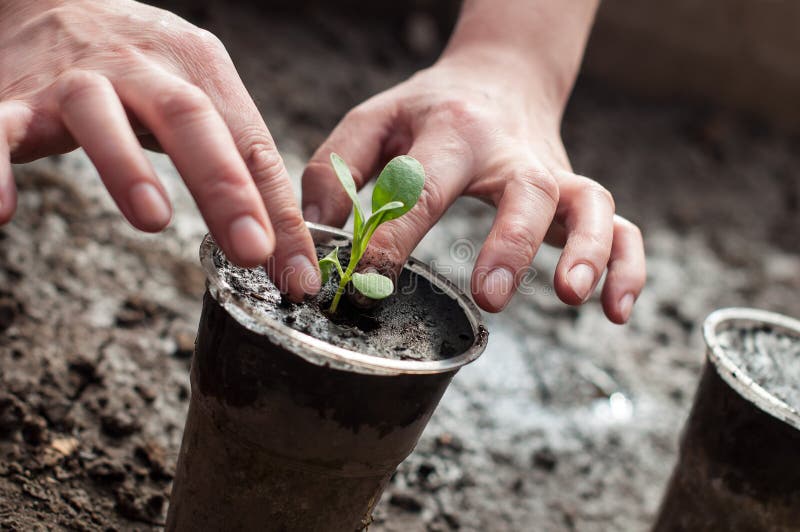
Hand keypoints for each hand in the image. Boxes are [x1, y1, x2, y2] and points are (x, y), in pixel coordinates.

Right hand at [0, 0, 319, 298]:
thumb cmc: (142, 71)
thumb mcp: (202, 104)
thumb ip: (241, 173)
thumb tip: (283, 256)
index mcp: (201, 72)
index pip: (251, 146)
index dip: (279, 214)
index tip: (297, 276)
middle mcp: (143, 68)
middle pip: (190, 119)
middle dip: (225, 186)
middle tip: (252, 250)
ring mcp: (77, 79)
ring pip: (99, 114)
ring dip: (126, 166)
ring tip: (153, 220)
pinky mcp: (15, 95)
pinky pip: (0, 128)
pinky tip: (2, 211)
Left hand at [302, 51, 644, 322]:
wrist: (498, 77)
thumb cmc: (429, 109)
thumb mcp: (375, 120)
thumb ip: (334, 168)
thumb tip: (317, 235)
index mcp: (451, 132)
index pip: (422, 187)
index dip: (393, 238)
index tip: (367, 286)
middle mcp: (510, 153)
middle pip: (524, 190)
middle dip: (510, 244)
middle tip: (490, 297)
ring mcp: (551, 174)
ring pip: (587, 204)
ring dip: (588, 250)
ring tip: (571, 296)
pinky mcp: (577, 193)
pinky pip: (623, 226)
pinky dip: (628, 265)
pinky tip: (615, 312)